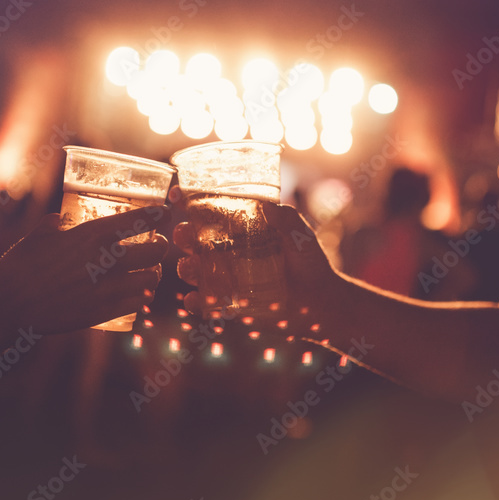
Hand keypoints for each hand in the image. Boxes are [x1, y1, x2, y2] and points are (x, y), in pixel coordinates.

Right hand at [0, 205, 170, 335]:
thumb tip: (57, 219)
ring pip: (151, 280)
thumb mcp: (38, 237)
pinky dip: (141, 298)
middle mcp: (108, 259)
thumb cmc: (19, 266)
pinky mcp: (105, 312)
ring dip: (153, 275)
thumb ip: (53, 225)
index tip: (164, 214)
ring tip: (149, 273)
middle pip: (155, 251)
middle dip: (161, 247)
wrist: (9, 304)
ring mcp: (109, 288)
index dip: (157, 215)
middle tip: (158, 246)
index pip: (139, 220)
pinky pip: (137, 304)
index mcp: (93, 234)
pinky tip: (138, 296)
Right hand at [174, 198, 347, 335]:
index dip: (189, 203)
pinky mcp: (229, 303)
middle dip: (182, 236)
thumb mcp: (300, 235)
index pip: (209, 212)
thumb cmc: (310, 261)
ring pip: (193, 270)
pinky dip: (194, 303)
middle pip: (193, 240)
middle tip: (183, 235)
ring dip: (185, 268)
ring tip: (190, 269)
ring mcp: (225, 278)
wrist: (321, 301)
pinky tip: (194, 300)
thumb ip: (287, 219)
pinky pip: (205, 303)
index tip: (177, 195)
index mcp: (238, 228)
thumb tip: (268, 206)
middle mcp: (227, 251)